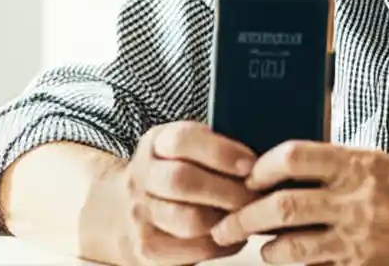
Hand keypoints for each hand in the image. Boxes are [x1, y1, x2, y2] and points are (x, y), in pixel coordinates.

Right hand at [108, 121, 258, 264]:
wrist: (125, 210)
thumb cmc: (174, 174)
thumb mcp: (186, 149)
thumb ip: (215, 147)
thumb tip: (263, 157)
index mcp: (156, 143)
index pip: (182, 140)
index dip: (220, 152)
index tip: (250, 164)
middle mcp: (143, 176)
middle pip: (183, 181)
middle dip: (228, 190)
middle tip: (255, 196)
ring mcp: (141, 214)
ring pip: (189, 220)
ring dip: (227, 220)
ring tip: (247, 217)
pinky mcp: (147, 249)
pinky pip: (192, 249)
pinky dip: (222, 245)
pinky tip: (233, 237)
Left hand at [209, 141, 388, 264]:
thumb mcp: (382, 166)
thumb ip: (339, 165)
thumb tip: (287, 163)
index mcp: (360, 164)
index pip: (294, 156)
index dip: (261, 167)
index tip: (249, 176)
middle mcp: (356, 199)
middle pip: (282, 205)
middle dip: (244, 216)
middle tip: (226, 224)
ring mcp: (358, 239)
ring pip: (290, 246)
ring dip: (268, 248)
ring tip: (263, 247)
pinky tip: (295, 262)